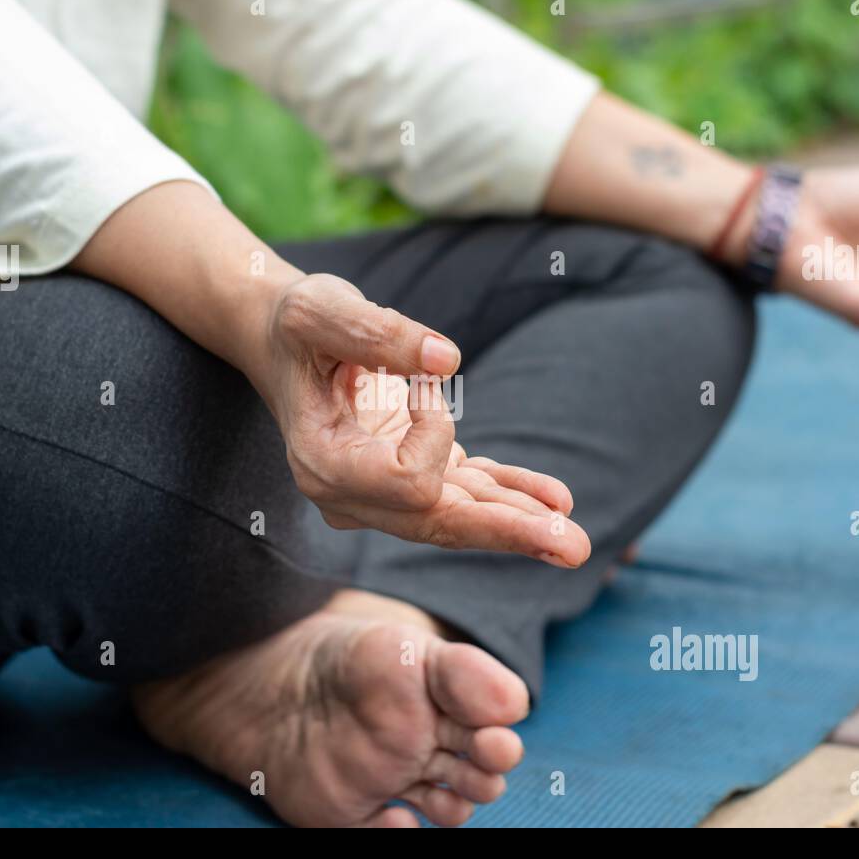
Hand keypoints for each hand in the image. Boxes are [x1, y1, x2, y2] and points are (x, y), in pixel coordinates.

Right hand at [250, 273, 591, 566]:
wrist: (284, 339)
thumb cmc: (296, 322)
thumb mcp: (321, 311)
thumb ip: (376, 333)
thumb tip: (448, 359)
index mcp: (324, 463)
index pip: (406, 481)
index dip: (434, 433)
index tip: (423, 381)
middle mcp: (352, 495)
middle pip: (440, 524)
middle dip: (506, 532)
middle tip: (573, 547)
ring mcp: (382, 493)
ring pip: (460, 518)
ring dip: (520, 525)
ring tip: (574, 538)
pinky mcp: (412, 476)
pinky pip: (467, 495)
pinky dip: (510, 495)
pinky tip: (555, 502)